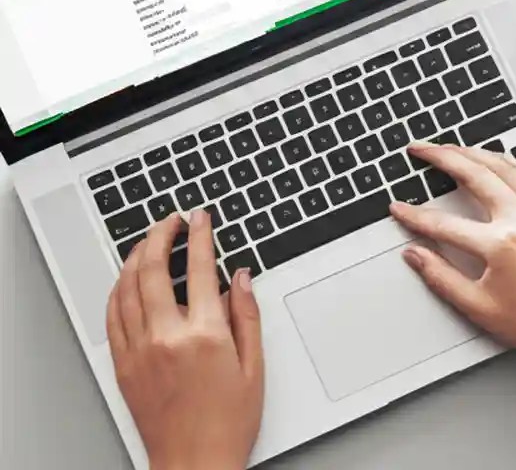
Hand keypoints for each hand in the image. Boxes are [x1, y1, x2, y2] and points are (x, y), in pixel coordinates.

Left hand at [106, 210, 263, 469]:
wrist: (193, 461)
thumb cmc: (228, 422)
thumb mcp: (254, 366)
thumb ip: (246, 316)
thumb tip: (239, 279)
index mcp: (205, 335)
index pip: (198, 269)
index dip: (199, 236)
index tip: (201, 218)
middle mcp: (166, 338)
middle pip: (152, 269)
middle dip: (161, 235)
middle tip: (171, 220)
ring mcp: (139, 350)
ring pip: (126, 288)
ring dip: (135, 256)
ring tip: (147, 241)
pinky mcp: (123, 365)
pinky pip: (113, 315)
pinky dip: (118, 289)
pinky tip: (126, 280)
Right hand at [391, 144, 515, 432]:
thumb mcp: (479, 308)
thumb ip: (441, 278)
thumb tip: (415, 255)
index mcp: (500, 245)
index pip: (444, 223)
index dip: (415, 215)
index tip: (398, 207)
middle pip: (475, 175)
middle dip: (443, 157)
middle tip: (421, 149)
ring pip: (506, 168)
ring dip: (475, 152)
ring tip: (453, 147)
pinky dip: (512, 165)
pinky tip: (500, 161)